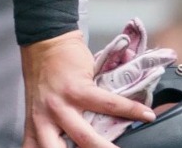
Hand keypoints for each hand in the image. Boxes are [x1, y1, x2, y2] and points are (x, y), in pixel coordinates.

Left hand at [22, 32, 153, 147]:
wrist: (45, 42)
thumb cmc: (46, 77)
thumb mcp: (39, 109)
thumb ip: (50, 131)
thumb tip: (74, 142)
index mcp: (35, 128)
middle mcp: (44, 120)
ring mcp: (59, 105)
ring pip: (84, 137)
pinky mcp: (76, 88)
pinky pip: (107, 104)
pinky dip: (130, 110)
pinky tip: (146, 115)